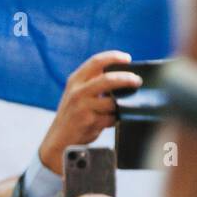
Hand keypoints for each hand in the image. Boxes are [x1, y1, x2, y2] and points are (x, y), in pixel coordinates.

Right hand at [37, 50, 141, 173]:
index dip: (114, 57)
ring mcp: (82, 107)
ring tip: (120, 107)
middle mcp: (77, 92)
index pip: (96, 62)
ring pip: (112, 101)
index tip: (127, 58)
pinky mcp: (89, 121)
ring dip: (120, 105)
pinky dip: (114, 119)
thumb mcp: (77, 93)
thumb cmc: (73, 115)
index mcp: (75, 80)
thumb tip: (122, 77)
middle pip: (107, 79)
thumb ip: (94, 83)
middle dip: (126, 78)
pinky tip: (109, 120)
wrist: (59, 140)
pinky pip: (111, 118)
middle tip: (137, 81)